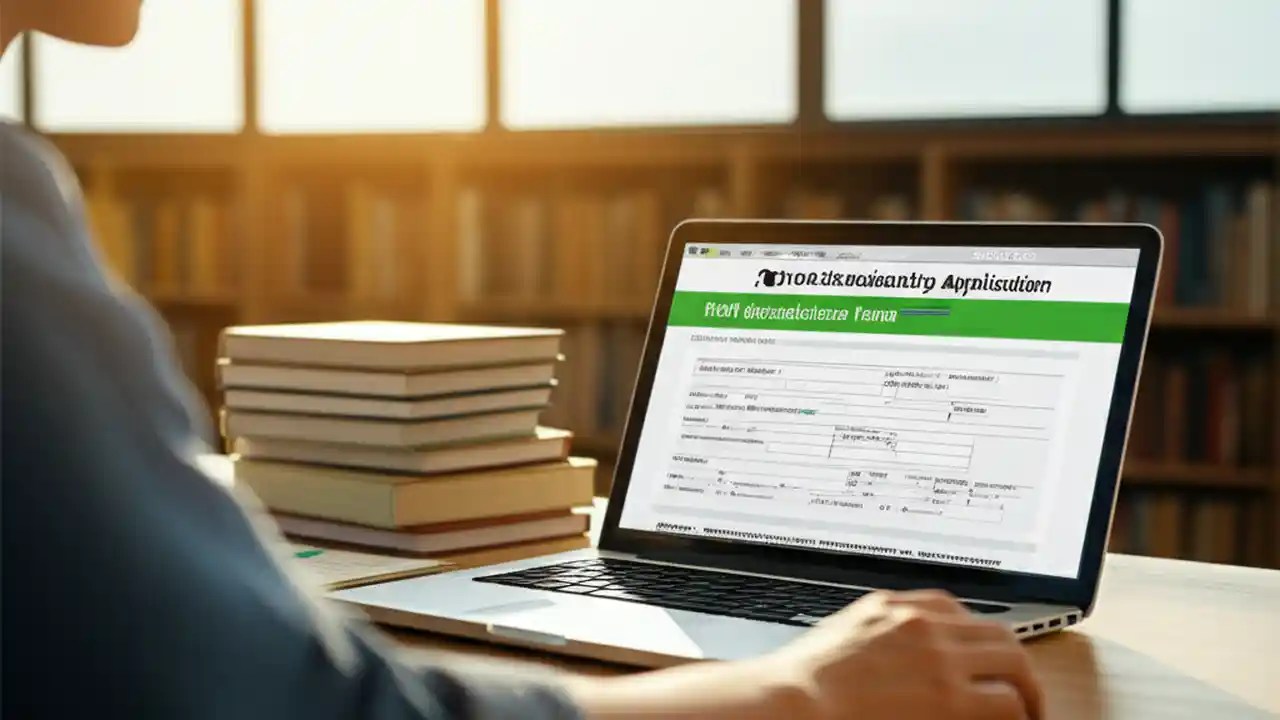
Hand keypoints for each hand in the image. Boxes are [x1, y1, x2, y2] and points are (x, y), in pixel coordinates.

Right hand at [567, 589, 1041, 719]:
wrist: (791, 704)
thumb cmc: (801, 683)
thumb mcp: (842, 636)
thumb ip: (879, 636)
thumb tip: (900, 658)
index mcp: (893, 607)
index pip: (954, 609)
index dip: (975, 637)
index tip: (980, 655)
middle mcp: (924, 625)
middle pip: (995, 633)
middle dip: (1013, 662)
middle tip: (1020, 689)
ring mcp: (941, 659)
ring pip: (1012, 665)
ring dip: (1025, 690)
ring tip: (1028, 712)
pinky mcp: (951, 697)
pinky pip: (1005, 703)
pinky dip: (1017, 715)